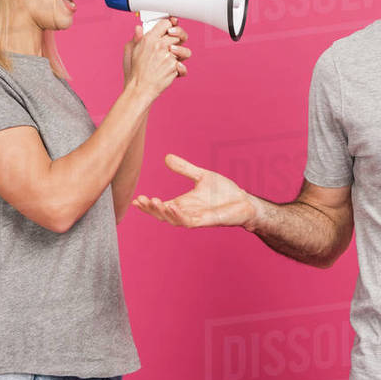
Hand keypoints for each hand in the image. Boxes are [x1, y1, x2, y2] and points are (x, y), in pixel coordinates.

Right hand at [126, 19, 190, 98]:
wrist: (139, 88)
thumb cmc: (134, 71)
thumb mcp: (130, 51)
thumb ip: (136, 38)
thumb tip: (139, 28)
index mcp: (149, 39)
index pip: (165, 23)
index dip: (170, 24)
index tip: (171, 27)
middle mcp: (159, 46)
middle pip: (177, 34)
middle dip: (178, 38)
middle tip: (174, 43)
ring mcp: (168, 56)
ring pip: (184, 49)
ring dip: (182, 53)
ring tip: (175, 57)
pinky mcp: (174, 67)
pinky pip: (183, 64)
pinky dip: (180, 68)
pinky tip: (174, 69)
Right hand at [133, 154, 256, 227]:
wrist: (244, 200)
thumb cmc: (224, 191)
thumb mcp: (201, 176)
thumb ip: (184, 169)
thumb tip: (166, 157)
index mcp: (183, 203)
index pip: (161, 206)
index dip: (148, 205)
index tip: (136, 199)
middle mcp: (187, 212)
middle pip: (163, 214)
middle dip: (151, 209)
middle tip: (142, 200)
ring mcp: (195, 218)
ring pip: (173, 219)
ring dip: (163, 212)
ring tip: (154, 202)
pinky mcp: (206, 221)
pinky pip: (189, 221)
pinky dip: (179, 215)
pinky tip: (172, 207)